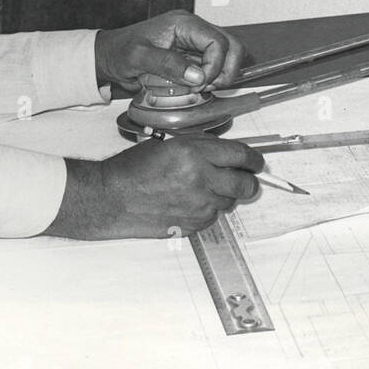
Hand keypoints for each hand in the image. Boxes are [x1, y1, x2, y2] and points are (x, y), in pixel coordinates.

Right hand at [46, 136, 264, 239]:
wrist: (111, 197)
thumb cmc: (133, 169)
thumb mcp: (168, 144)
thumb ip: (201, 147)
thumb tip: (228, 154)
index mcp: (193, 152)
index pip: (240, 155)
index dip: (254, 159)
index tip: (257, 162)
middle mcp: (200, 178)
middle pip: (244, 184)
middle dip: (248, 181)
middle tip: (244, 179)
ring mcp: (198, 205)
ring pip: (229, 202)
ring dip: (224, 195)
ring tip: (202, 189)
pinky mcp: (193, 224)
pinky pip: (213, 217)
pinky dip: (208, 210)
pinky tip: (189, 202)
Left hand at [95, 10, 246, 91]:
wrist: (109, 56)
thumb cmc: (119, 51)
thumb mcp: (138, 57)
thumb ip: (167, 64)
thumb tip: (197, 76)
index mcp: (183, 23)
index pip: (218, 41)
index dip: (215, 66)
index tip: (199, 84)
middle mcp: (193, 29)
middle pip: (231, 45)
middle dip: (226, 70)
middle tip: (207, 87)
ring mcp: (194, 42)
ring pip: (228, 55)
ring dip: (221, 75)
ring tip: (201, 88)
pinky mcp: (192, 55)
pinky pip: (214, 65)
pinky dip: (211, 78)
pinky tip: (195, 87)